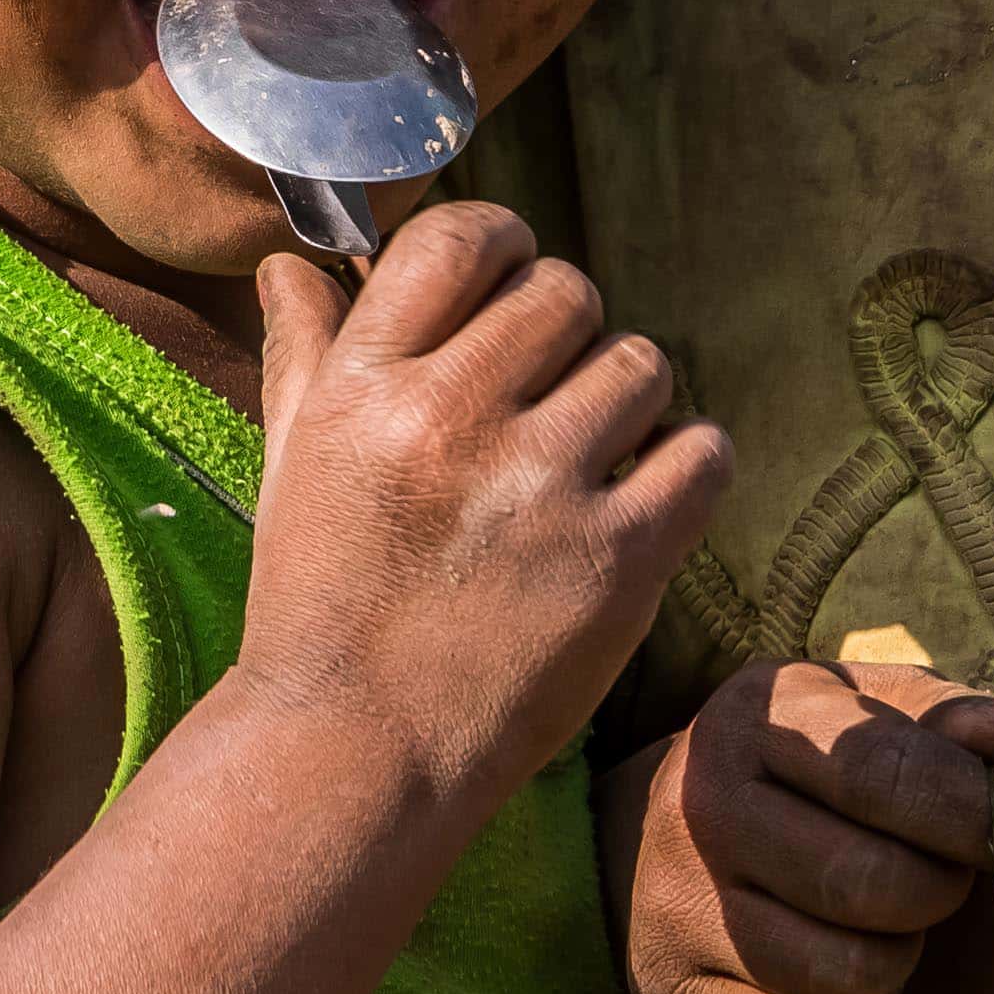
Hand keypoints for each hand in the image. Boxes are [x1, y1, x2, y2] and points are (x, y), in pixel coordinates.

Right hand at [233, 203, 730, 822]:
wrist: (357, 754)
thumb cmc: (319, 605)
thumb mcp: (291, 466)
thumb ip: (304, 354)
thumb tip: (293, 262)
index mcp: (366, 386)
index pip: (462, 239)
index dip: (503, 244)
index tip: (510, 284)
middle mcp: (451, 419)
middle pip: (566, 293)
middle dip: (568, 330)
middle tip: (550, 389)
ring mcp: (539, 489)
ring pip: (641, 363)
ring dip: (627, 397)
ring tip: (595, 451)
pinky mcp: (616, 562)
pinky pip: (701, 453)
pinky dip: (686, 464)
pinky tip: (646, 495)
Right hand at [615, 659, 993, 993]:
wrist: (644, 843)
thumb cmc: (793, 771)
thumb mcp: (861, 709)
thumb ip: (951, 716)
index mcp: (754, 718)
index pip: (887, 773)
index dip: (975, 810)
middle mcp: (700, 809)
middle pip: (877, 884)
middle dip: (940, 891)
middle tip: (932, 878)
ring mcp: (676, 908)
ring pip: (849, 975)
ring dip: (896, 962)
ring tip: (877, 927)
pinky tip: (843, 989)